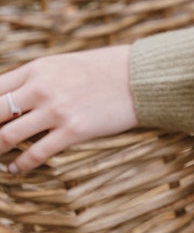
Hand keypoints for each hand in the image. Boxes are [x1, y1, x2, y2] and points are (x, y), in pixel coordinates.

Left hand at [0, 46, 137, 172]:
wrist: (141, 79)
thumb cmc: (107, 70)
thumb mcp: (65, 64)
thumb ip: (39, 79)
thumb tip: (18, 97)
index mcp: (37, 69)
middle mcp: (41, 88)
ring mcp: (56, 110)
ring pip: (8, 135)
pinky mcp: (74, 130)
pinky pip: (38, 152)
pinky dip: (22, 163)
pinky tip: (17, 168)